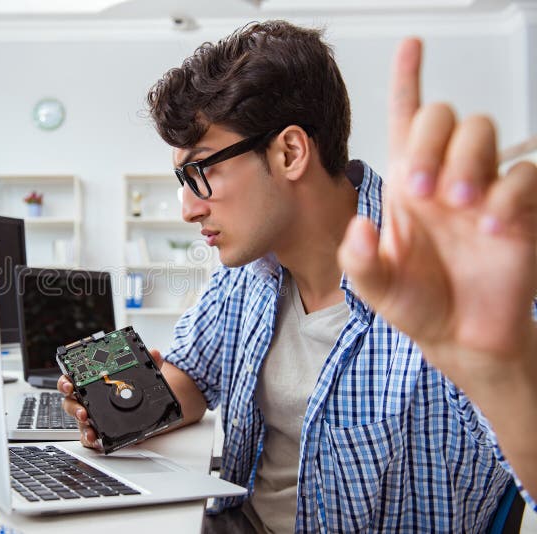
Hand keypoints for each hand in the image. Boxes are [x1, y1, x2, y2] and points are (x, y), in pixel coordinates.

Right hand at [58, 348, 163, 449]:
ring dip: (81, 423)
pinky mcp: (97, 432)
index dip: (66, 380)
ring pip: (78, 420)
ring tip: (88, 423)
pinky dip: (89, 438)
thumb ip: (148, 364)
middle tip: (82, 409)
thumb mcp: (142, 376)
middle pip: (71, 402)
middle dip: (73, 405)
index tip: (69, 383)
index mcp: (92, 383)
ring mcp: (91, 417)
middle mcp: (87, 400)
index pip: (73, 379)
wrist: (146, 411)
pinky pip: (88, 436)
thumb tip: (156, 354)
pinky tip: (95, 438)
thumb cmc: (133, 391)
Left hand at [338, 38, 536, 394]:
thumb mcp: (375, 288)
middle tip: (423, 192)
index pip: (406, 120)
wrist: (463, 336)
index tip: (411, 45)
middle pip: (445, 115)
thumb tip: (361, 224)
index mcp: (406, 185)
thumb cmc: (419, 304)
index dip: (409, 80)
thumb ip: (359, 259)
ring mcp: (483, 189)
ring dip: (467, 160)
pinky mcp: (520, 208)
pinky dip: (508, 195)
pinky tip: (493, 229)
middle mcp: (443, 177)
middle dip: (430, 142)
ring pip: (483, 131)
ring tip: (459, 207)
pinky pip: (524, 174)